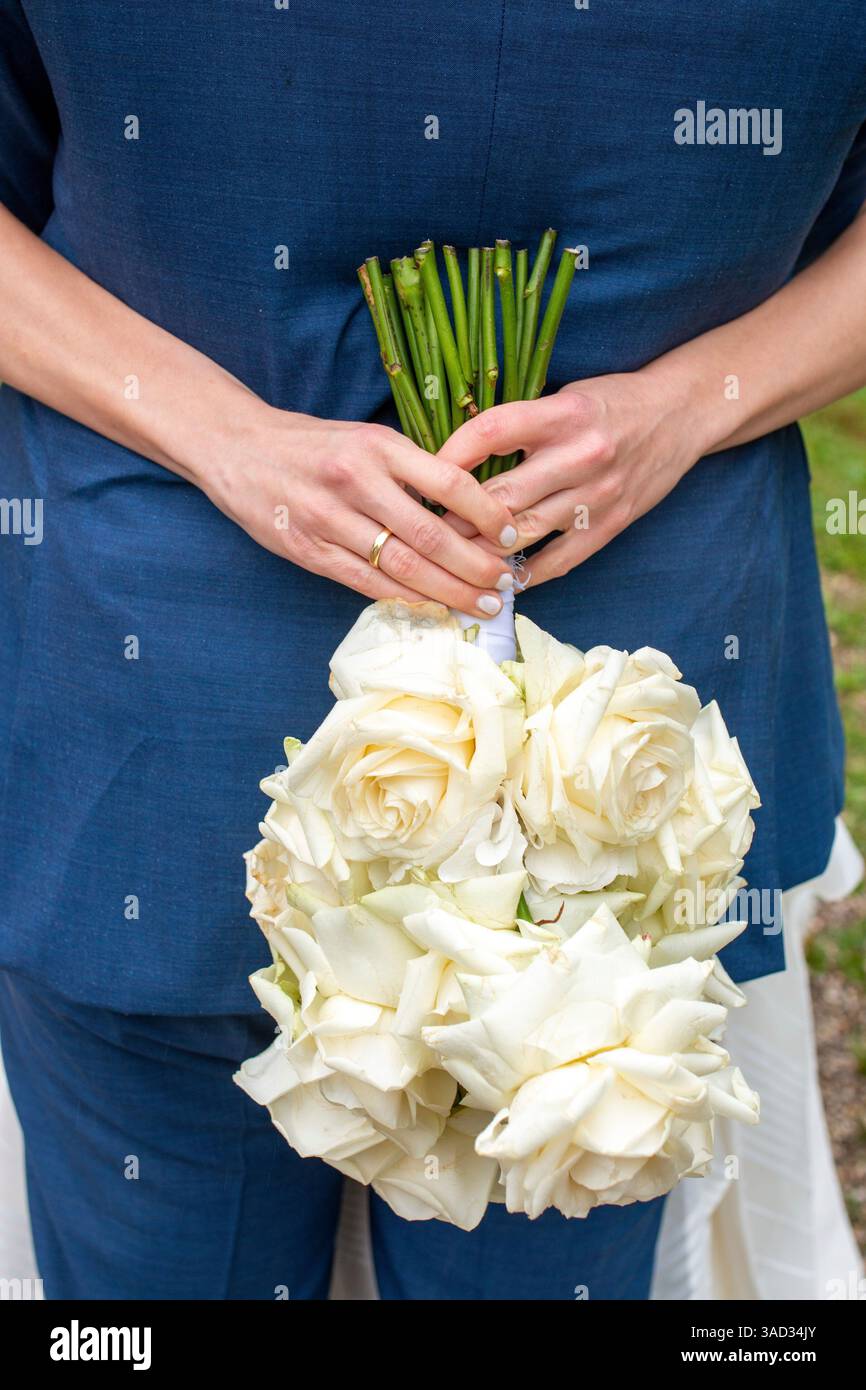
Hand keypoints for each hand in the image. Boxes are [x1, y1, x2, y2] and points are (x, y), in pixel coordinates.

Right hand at [194, 404, 518, 617]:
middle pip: (432, 535)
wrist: (236, 447)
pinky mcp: (308, 551)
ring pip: (403, 566)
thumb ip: (409, 469)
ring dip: (449, 591)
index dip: (487, 513)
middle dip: (476, 566)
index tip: (511, 534)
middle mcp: (357, 481)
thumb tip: (468, 509)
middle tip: (506, 584)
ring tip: (481, 604)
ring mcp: (329, 519)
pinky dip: (405, 598)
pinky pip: (367, 583)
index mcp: (378, 446)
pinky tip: (433, 607)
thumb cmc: (311, 445)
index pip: (449, 483)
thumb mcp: (364, 439)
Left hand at [438, 371, 706, 585]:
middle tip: (425, 528)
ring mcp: (597, 495)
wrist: (680, 415)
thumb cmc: (611, 403)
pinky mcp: (610, 525)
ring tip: (451, 557)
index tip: (424, 474)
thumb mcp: (565, 396)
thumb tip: (457, 456)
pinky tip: (498, 579)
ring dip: (483, 549)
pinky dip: (526, 574)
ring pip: (525, 532)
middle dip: (457, 516)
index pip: (491, 432)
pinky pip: (559, 560)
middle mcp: (580, 455)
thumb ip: (519, 424)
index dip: (451, 455)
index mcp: (562, 414)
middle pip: (502, 495)